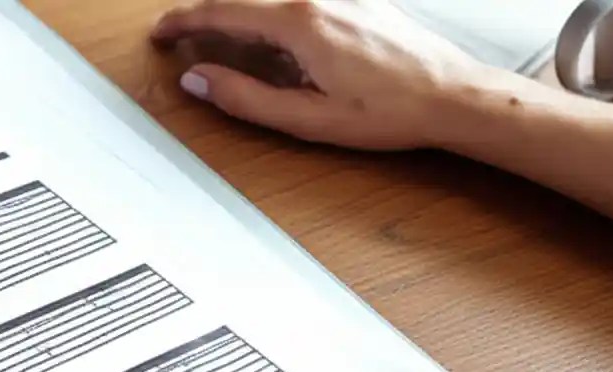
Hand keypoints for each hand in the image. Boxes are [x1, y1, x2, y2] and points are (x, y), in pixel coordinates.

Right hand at [152, 0, 494, 149]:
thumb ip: (246, 98)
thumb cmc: (391, 110)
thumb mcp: (308, 119)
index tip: (160, 32)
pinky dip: (270, 19)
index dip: (182, 21)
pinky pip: (297, 4)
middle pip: (242, 0)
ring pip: (269, 1)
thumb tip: (199, 80)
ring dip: (238, 19)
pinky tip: (272, 45)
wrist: (453, 96)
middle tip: (178, 37)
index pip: (221, 11)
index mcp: (299, 22)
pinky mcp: (356, 2)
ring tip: (219, 44)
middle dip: (204, 17)